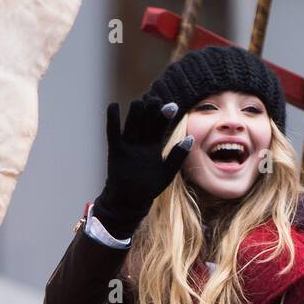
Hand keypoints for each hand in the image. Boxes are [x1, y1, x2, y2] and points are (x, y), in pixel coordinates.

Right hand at [92, 97, 192, 238]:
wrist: (129, 203)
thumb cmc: (148, 189)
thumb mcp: (167, 173)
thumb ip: (177, 156)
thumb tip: (190, 138)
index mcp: (154, 147)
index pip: (160, 127)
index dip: (165, 116)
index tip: (172, 106)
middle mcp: (141, 143)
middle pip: (146, 122)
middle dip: (150, 111)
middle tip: (155, 100)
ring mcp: (128, 146)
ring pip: (132, 125)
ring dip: (135, 113)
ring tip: (139, 102)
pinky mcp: (115, 151)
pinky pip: (113, 133)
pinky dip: (113, 120)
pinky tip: (113, 106)